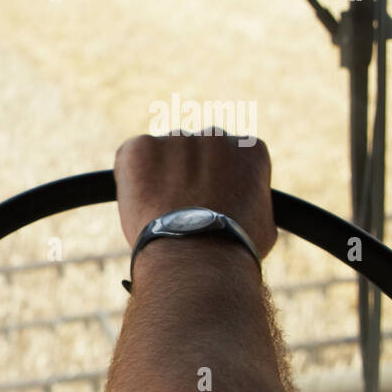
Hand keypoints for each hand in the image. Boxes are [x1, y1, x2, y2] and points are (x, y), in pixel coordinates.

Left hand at [113, 131, 276, 258]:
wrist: (196, 256)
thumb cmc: (231, 250)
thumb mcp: (261, 224)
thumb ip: (251, 202)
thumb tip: (247, 208)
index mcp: (249, 149)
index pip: (225, 156)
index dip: (211, 180)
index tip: (202, 199)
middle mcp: (215, 135)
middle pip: (192, 151)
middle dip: (183, 173)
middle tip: (176, 205)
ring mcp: (177, 138)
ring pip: (160, 154)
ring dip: (156, 176)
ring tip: (158, 211)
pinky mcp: (141, 147)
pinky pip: (129, 157)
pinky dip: (129, 178)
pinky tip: (140, 203)